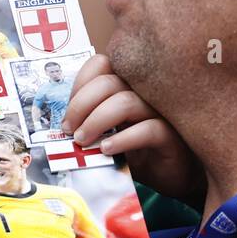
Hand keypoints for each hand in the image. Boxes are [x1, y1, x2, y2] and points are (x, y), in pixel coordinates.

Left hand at [62, 55, 203, 202]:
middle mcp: (145, 90)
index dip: (79, 86)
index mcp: (129, 83)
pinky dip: (122, 139)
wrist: (170, 174)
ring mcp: (161, 110)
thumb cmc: (138, 148)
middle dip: (82, 106)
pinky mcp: (172, 134)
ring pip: (125, 102)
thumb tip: (64, 122)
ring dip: (97, 122)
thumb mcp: (109, 131)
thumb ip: (91, 119)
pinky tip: (107, 149)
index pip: (100, 64)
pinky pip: (147, 129)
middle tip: (70, 131)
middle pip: (108, 82)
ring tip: (84, 142)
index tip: (69, 114)